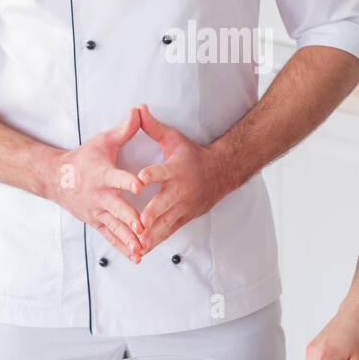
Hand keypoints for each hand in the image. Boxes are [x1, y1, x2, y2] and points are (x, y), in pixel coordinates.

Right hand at [44, 108, 145, 262]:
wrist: (56, 178)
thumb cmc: (84, 157)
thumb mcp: (102, 141)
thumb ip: (124, 129)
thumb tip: (140, 110)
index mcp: (103, 175)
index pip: (117, 177)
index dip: (128, 181)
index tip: (140, 185)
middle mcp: (100, 196)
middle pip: (117, 208)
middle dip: (130, 218)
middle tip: (143, 227)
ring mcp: (97, 212)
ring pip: (114, 227)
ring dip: (128, 238)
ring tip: (142, 249)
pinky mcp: (96, 222)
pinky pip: (111, 237)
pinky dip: (122, 247)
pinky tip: (137, 256)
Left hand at [135, 104, 230, 252]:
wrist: (221, 173)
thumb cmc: (193, 155)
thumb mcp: (174, 139)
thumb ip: (153, 127)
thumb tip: (138, 109)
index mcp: (176, 170)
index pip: (162, 172)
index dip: (151, 175)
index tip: (139, 180)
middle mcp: (181, 191)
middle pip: (164, 204)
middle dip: (151, 215)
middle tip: (138, 223)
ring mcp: (184, 207)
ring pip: (166, 223)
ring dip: (152, 235)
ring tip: (137, 245)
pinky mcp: (185, 218)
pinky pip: (169, 232)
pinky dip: (156, 241)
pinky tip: (142, 250)